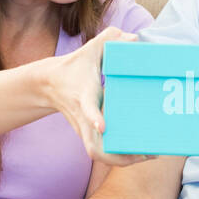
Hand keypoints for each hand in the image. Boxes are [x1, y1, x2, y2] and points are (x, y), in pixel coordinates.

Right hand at [41, 28, 150, 166]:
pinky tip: (142, 153)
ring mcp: (84, 129)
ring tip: (149, 155)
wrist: (49, 84)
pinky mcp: (88, 134)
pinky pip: (103, 153)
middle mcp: (82, 118)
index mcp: (82, 97)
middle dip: (119, 155)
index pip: (86, 109)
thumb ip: (109, 39)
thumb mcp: (89, 49)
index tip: (103, 126)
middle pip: (95, 147)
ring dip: (123, 160)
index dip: (94, 118)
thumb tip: (132, 38)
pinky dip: (120, 156)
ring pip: (99, 155)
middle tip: (145, 152)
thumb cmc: (74, 67)